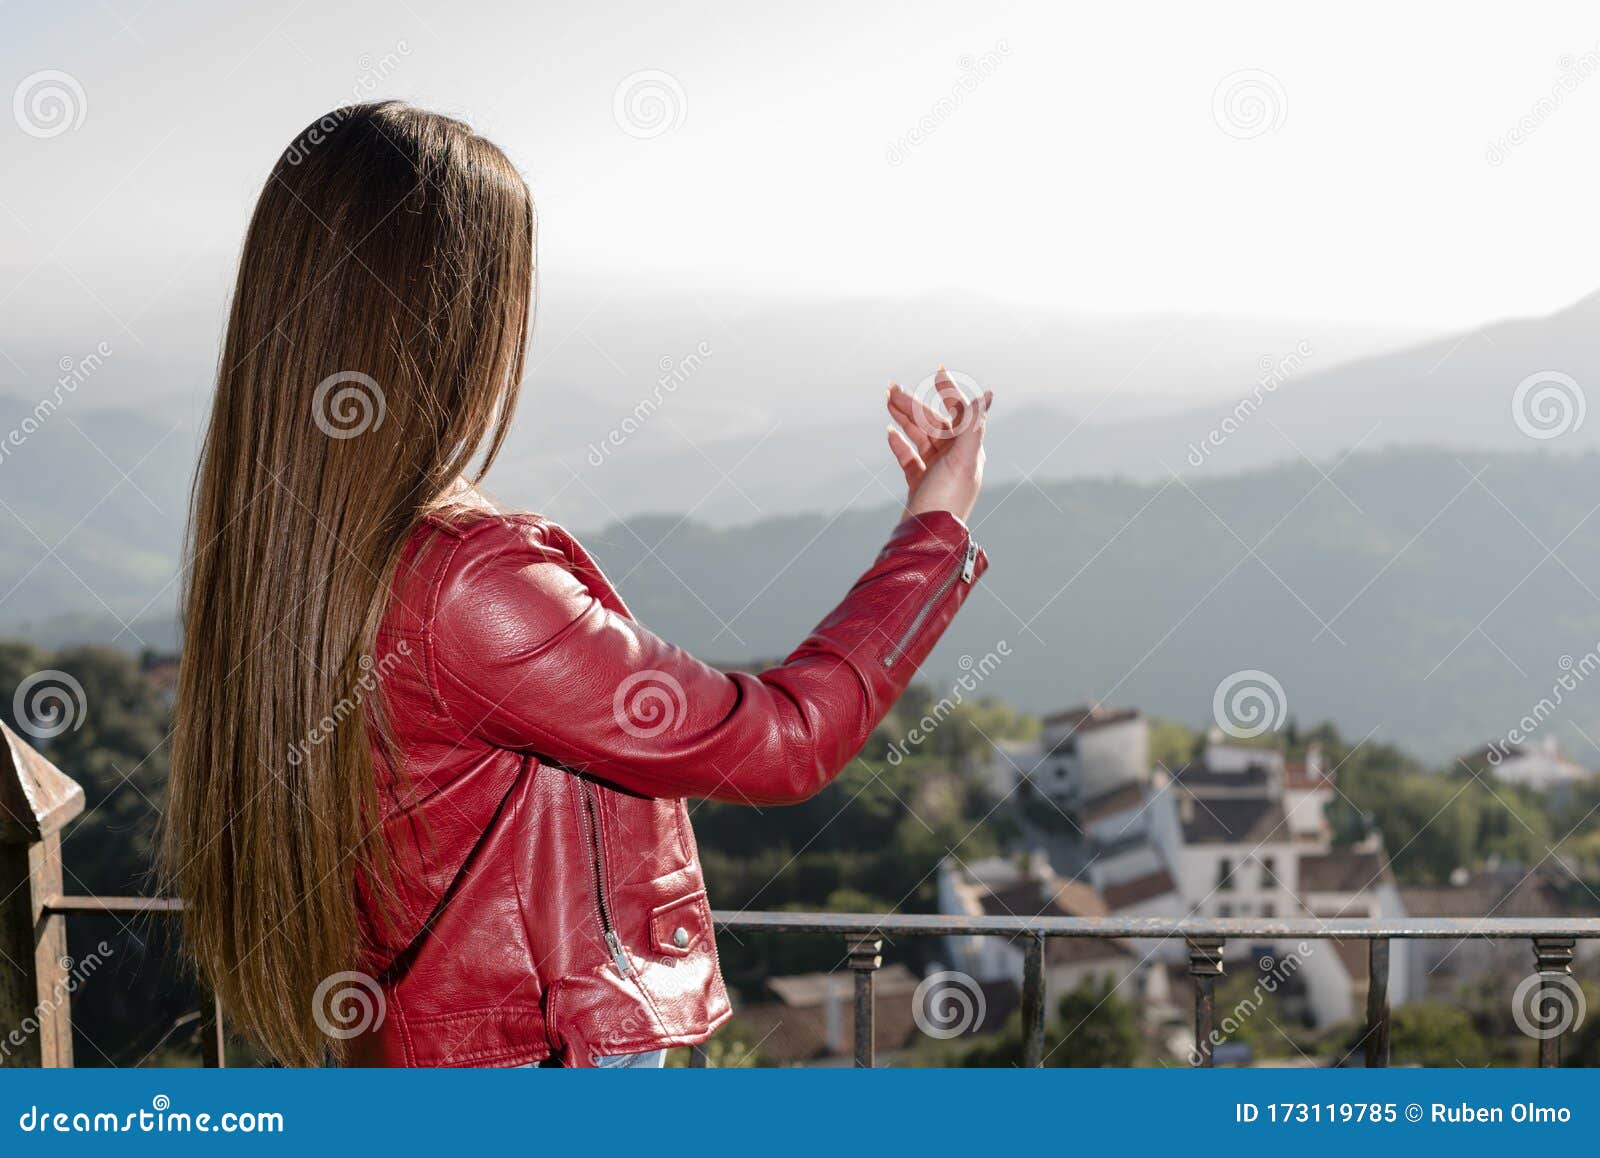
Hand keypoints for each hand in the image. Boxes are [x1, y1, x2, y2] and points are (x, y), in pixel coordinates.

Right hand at [885, 368, 989, 523]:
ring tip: (886, 402)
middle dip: (913, 404)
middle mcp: (954, 458)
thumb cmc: (948, 499)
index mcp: (967, 450)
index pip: (959, 413)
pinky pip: (910, 458)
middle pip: (932, 422)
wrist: (928, 538)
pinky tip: (889, 433)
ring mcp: (936, 471)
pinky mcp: (921, 484)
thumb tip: (986, 395)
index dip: (949, 391)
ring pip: (919, 437)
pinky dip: (900, 444)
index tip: (938, 371)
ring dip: (904, 419)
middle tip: (890, 388)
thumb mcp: (961, 459)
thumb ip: (972, 426)